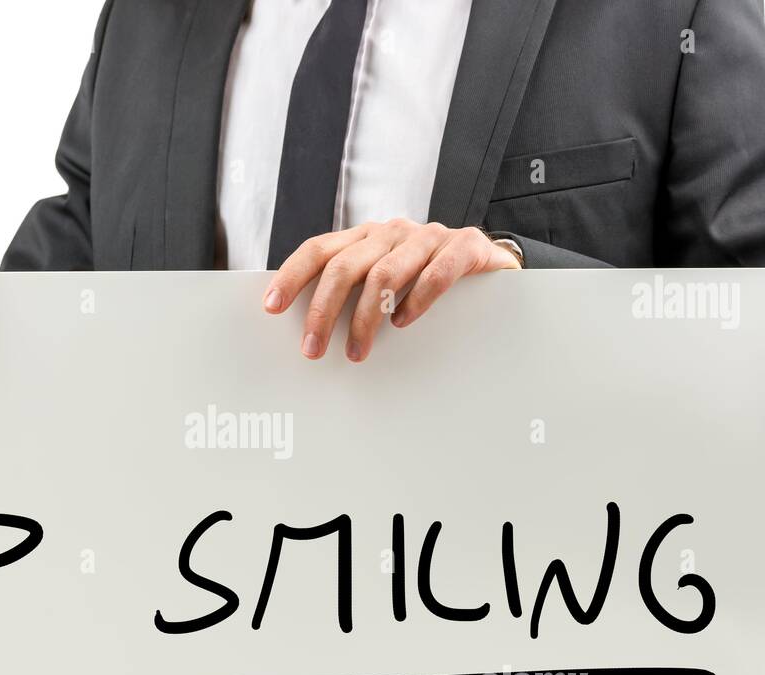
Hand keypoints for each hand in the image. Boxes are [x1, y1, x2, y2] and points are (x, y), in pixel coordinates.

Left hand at [262, 219, 519, 361]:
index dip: (292, 276)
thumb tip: (310, 332)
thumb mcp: (386, 282)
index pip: (319, 250)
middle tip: (313, 348)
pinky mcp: (465, 247)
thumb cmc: (428, 280)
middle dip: (323, 311)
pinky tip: (403, 323)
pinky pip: (436, 272)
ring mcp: (429, 237)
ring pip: (385, 274)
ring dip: (365, 318)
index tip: (271, 306)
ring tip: (357, 352)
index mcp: (366, 238)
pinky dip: (416, 300)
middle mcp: (392, 232)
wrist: (493, 267)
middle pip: (345, 266)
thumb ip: (354, 294)